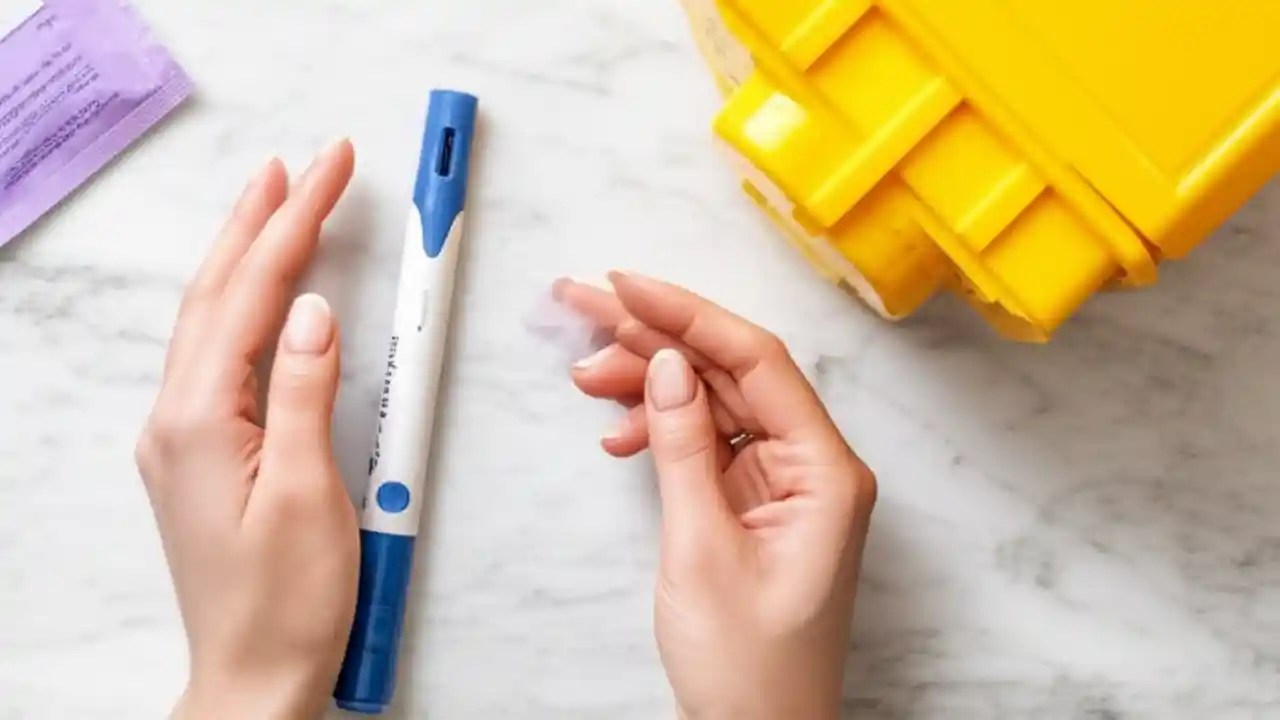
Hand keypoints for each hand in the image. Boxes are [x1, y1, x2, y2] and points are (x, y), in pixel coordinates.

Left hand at [135, 140, 358, 719]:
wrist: (254, 677)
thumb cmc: (287, 600)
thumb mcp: (310, 492)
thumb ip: (305, 391)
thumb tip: (312, 310)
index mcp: (200, 421)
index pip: (251, 295)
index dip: (294, 222)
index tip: (329, 168)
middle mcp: (177, 420)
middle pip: (217, 294)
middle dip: (259, 220)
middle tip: (299, 164)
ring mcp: (183, 437)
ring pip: (211, 321)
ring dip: (245, 257)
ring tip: (276, 203)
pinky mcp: (202, 455)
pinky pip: (218, 357)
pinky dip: (242, 307)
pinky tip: (261, 294)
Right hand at [557, 274, 876, 719]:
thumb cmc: (750, 668)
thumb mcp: (702, 548)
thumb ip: (684, 447)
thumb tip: (667, 365)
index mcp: (824, 471)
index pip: (757, 361)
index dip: (688, 314)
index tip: (629, 287)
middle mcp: (811, 466)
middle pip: (731, 372)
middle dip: (656, 337)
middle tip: (585, 305)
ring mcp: (782, 484)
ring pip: (714, 402)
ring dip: (649, 382)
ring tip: (584, 370)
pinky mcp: (753, 503)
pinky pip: (706, 443)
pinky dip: (661, 431)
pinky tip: (620, 430)